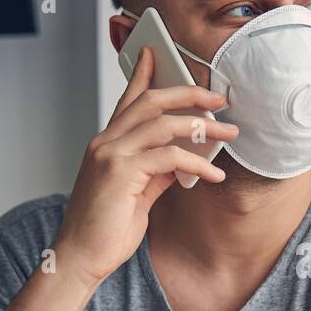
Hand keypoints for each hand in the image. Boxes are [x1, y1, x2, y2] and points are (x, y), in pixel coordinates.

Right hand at [52, 46, 238, 286]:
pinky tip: (215, 174)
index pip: (128, 100)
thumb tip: (184, 158)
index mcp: (107, 144)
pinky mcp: (121, 173)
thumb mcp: (138, 193)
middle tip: (218, 98)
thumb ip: (157, 171)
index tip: (156, 53)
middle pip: (151, 102)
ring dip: (202, 126)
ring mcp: (111, 155)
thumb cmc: (106, 229)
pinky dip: (197, 163)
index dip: (143, 75)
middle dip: (188, 94)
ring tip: (229, 133)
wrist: (81, 257)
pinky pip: (169, 158)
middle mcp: (106, 142)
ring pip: (163, 124)